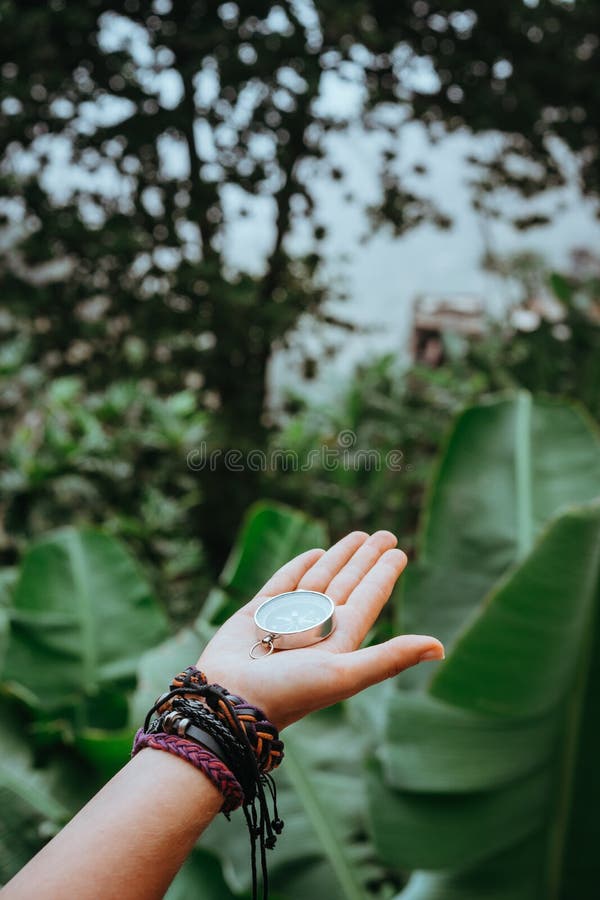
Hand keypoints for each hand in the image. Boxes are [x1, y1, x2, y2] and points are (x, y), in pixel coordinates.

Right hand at [197, 531, 443, 729]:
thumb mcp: (346, 674)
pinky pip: (283, 583)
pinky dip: (299, 566)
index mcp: (340, 642)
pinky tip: (315, 553)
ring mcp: (287, 619)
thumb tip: (440, 647)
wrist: (229, 701)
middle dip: (366, 559)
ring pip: (319, 579)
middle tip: (384, 533)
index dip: (384, 574)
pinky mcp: (256, 614)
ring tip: (356, 536)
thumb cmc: (290, 692)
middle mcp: (317, 628)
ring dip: (339, 557)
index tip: (400, 551)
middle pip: (349, 583)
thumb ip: (390, 658)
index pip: (369, 599)